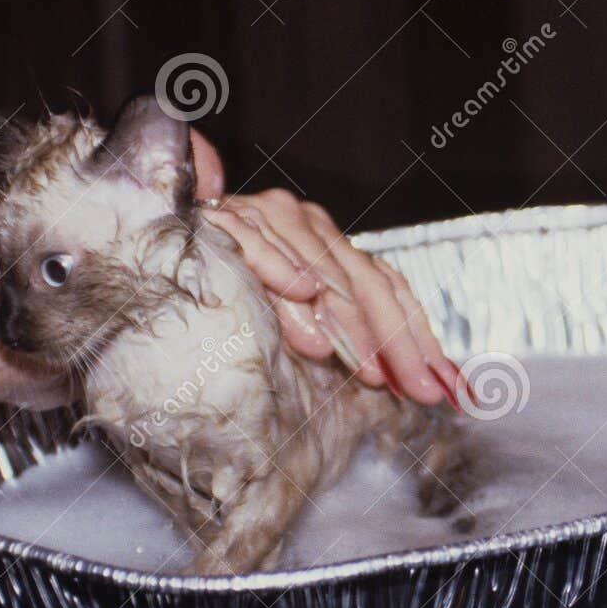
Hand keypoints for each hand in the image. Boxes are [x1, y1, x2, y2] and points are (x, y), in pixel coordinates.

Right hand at [190, 133, 460, 405]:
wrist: (151, 234)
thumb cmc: (228, 286)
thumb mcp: (296, 314)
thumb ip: (344, 337)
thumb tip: (407, 380)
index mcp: (331, 246)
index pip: (390, 291)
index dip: (425, 340)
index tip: (455, 388)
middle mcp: (308, 225)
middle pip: (368, 284)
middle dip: (401, 343)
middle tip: (424, 390)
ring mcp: (268, 217)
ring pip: (321, 270)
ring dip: (350, 324)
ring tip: (373, 371)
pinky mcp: (224, 219)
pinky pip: (256, 245)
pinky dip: (280, 270)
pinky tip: (302, 296)